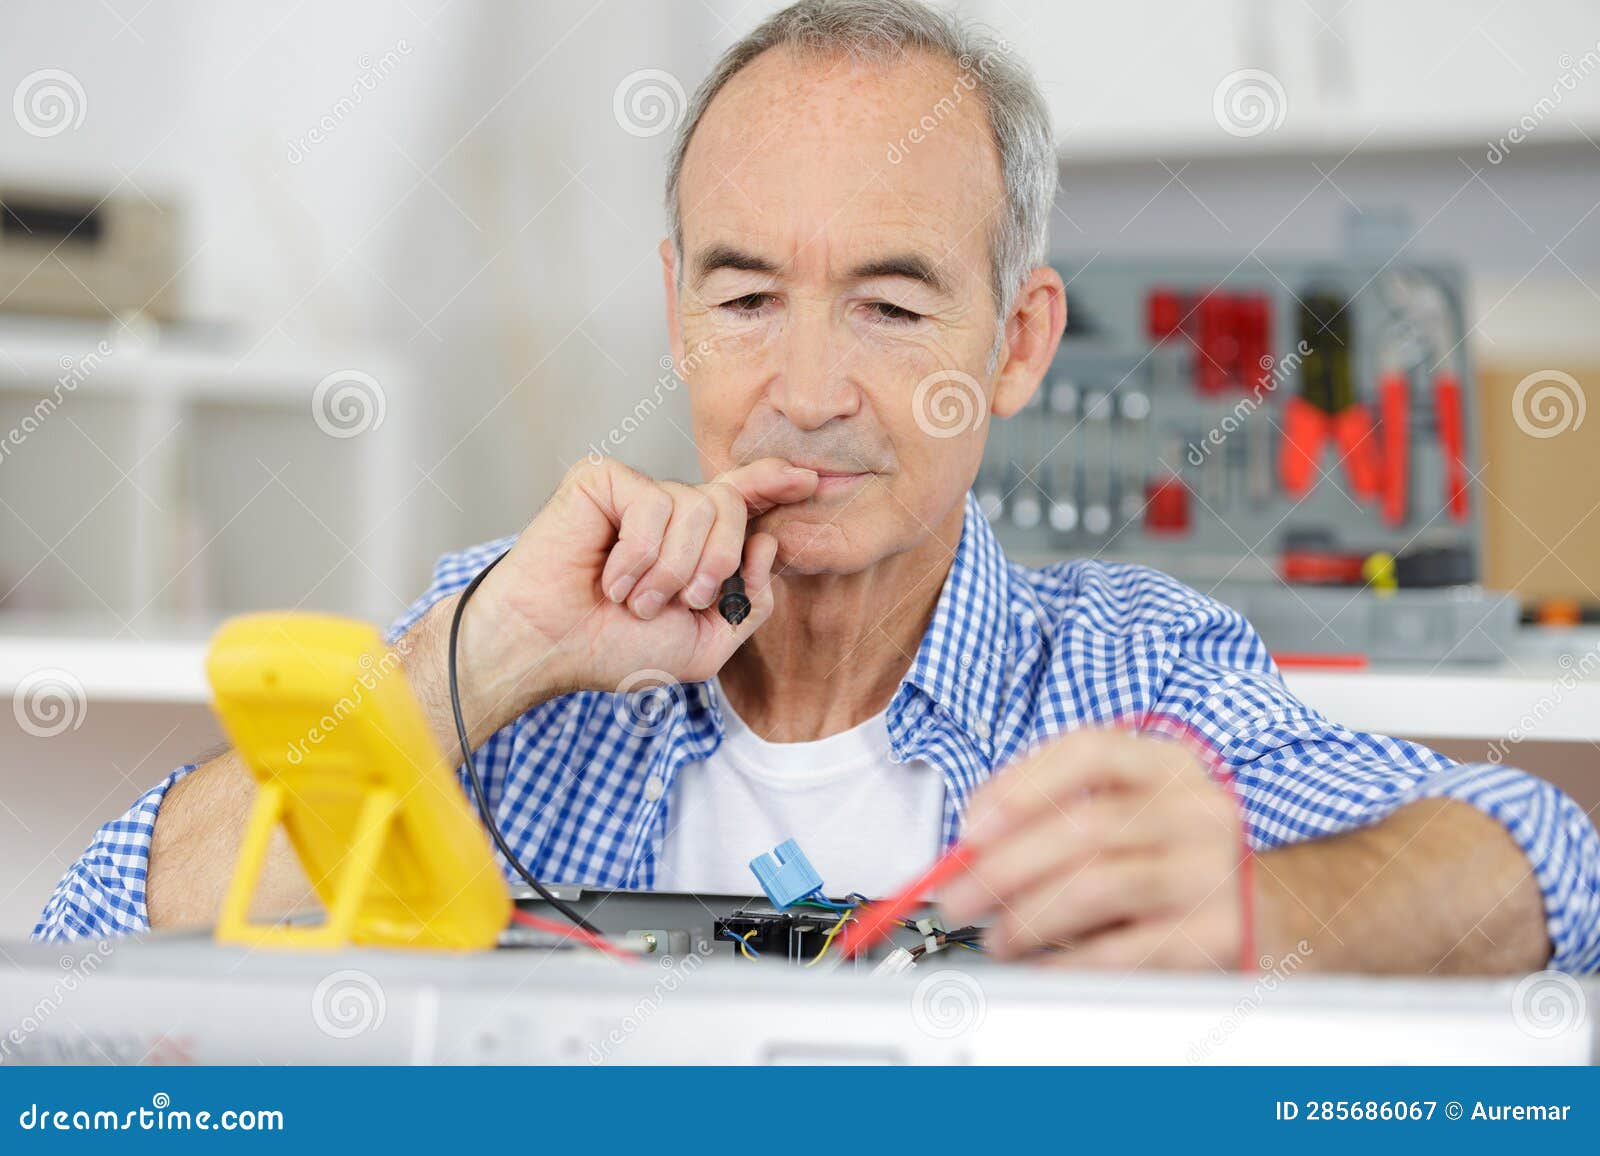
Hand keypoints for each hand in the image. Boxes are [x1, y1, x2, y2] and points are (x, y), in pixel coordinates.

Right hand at [458, 455, 817, 722]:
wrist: (552, 648)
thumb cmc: (614, 648)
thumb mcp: (706, 643)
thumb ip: (750, 601)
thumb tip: (769, 542)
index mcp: (696, 542)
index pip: (745, 498)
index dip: (776, 483)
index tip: (809, 480)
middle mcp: (671, 510)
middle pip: (732, 506)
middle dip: (715, 564)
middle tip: (680, 601)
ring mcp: (638, 491)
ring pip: (698, 508)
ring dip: (670, 571)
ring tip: (633, 597)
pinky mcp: (604, 479)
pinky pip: (654, 505)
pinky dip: (637, 556)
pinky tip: (608, 577)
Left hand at [938, 727, 1247, 969]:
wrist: (1289, 903)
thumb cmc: (1182, 854)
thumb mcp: (1137, 808)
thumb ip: (1059, 813)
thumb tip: (973, 848)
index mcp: (1168, 766)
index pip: (1088, 752)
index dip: (1020, 785)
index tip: (972, 826)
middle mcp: (1198, 810)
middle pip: (1085, 826)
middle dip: (1004, 865)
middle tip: (958, 896)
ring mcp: (1214, 873)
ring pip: (1099, 886)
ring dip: (1030, 916)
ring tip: (998, 938)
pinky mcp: (1220, 935)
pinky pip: (1128, 951)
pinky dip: (1070, 963)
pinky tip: (1042, 968)